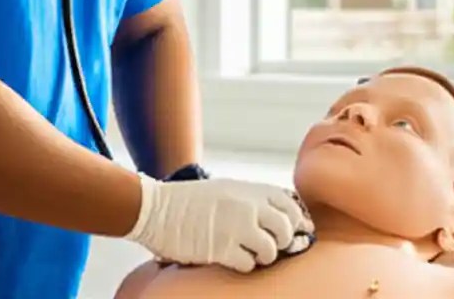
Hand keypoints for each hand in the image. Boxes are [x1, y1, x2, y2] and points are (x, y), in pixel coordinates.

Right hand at [124, 174, 314, 273]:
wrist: (156, 210)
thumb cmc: (189, 202)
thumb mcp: (225, 189)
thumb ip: (252, 199)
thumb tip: (282, 217)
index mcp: (247, 189)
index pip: (289, 203)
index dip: (297, 219)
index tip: (297, 230)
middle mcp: (246, 205)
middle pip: (286, 228)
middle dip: (283, 241)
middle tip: (271, 246)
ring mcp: (235, 226)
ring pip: (271, 249)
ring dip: (263, 256)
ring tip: (249, 254)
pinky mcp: (221, 248)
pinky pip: (249, 264)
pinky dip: (244, 265)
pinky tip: (232, 258)